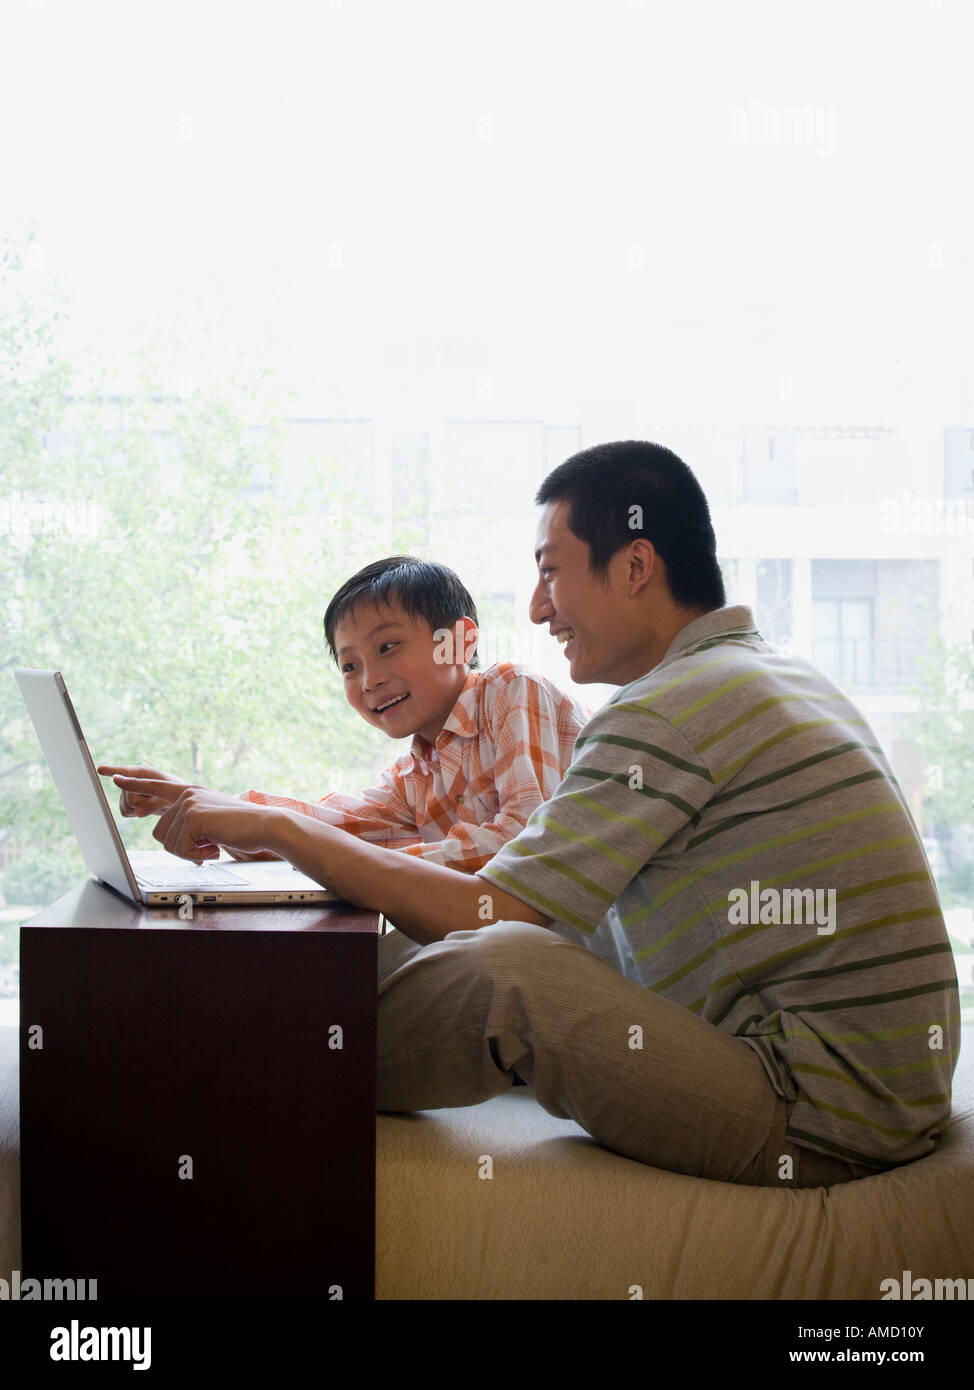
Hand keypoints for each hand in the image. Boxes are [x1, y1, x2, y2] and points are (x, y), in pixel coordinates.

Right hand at [97, 763, 190, 818]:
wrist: (177, 800)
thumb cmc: (177, 794)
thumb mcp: (169, 799)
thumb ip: (154, 804)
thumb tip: (137, 811)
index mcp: (145, 772)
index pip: (127, 772)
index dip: (113, 770)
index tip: (100, 769)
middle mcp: (133, 778)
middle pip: (128, 797)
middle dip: (142, 802)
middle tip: (157, 800)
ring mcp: (129, 789)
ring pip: (126, 806)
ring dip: (139, 808)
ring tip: (152, 802)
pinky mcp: (127, 800)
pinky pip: (125, 812)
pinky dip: (135, 813)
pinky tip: (144, 808)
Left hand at [108, 776, 282, 863]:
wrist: (265, 826)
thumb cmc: (242, 828)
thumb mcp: (211, 823)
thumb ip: (191, 822)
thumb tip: (172, 837)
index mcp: (191, 793)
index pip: (156, 786)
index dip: (134, 784)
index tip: (115, 777)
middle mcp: (187, 794)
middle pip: (160, 832)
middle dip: (181, 848)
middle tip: (206, 847)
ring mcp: (189, 803)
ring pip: (169, 843)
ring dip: (191, 852)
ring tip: (213, 844)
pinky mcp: (194, 816)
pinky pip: (180, 848)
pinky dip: (197, 855)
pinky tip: (214, 847)